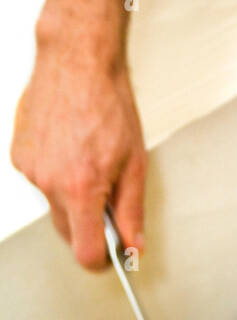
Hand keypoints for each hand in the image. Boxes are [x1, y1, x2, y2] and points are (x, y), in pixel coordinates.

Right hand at [10, 0, 146, 269]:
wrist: (77, 60)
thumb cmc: (107, 103)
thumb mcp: (134, 164)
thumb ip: (132, 211)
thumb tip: (134, 245)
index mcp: (80, 189)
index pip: (85, 252)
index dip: (101, 259)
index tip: (111, 255)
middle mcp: (49, 182)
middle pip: (68, 231)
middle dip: (88, 225)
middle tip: (108, 201)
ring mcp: (29, 168)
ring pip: (53, 204)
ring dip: (71, 196)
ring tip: (88, 162)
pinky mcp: (18, 154)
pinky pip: (41, 180)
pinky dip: (56, 174)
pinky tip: (69, 149)